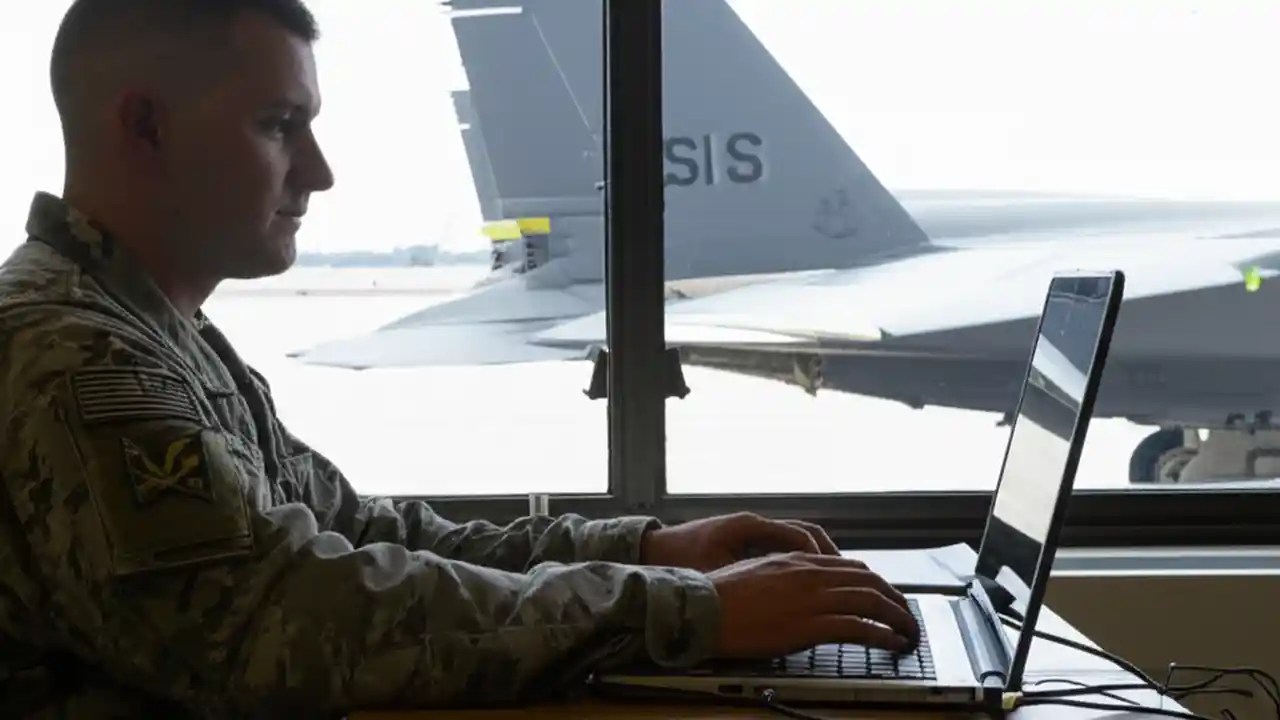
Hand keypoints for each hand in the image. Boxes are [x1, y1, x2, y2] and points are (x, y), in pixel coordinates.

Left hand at [639, 512, 838, 571]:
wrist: (654, 549)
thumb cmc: (680, 560)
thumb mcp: (715, 573)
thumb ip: (748, 582)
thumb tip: (780, 596)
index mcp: (749, 526)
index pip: (800, 535)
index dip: (822, 558)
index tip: (838, 579)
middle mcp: (755, 523)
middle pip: (808, 533)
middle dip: (832, 557)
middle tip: (853, 582)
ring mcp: (753, 529)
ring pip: (799, 539)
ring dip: (820, 558)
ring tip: (838, 583)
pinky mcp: (749, 540)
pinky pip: (785, 545)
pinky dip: (803, 560)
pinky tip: (810, 583)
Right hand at [707, 552, 919, 656]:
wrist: (704, 607)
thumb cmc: (720, 594)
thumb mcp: (757, 571)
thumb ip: (782, 574)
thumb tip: (793, 589)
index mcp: (798, 560)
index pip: (848, 566)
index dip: (872, 581)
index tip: (882, 594)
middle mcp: (811, 574)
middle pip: (868, 580)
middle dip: (893, 597)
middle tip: (903, 613)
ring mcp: (814, 599)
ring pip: (871, 601)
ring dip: (897, 616)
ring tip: (908, 630)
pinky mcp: (812, 625)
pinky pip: (860, 627)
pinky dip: (883, 635)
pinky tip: (893, 643)